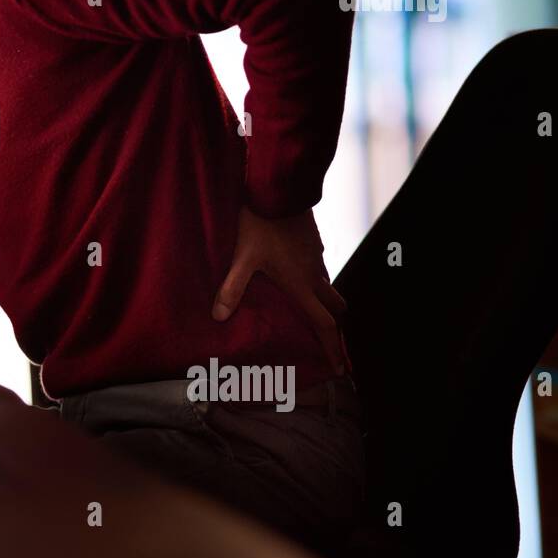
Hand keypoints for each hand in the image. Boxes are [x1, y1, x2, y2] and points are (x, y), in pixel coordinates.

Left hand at [211, 205, 350, 376]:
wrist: (279, 190)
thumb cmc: (261, 225)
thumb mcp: (242, 259)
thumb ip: (231, 288)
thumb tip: (218, 317)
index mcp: (301, 284)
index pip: (323, 324)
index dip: (331, 348)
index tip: (338, 368)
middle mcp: (314, 273)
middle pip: (334, 307)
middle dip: (332, 325)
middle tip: (326, 339)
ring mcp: (316, 256)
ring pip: (327, 285)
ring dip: (324, 300)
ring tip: (309, 308)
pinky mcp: (313, 241)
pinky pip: (319, 267)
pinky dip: (315, 279)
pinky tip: (297, 275)